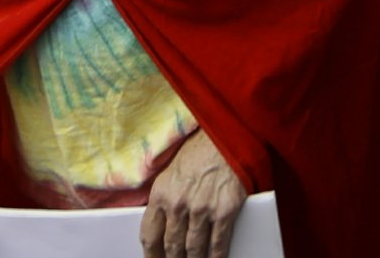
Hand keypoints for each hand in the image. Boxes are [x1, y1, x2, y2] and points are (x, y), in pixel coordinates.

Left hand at [141, 130, 244, 257]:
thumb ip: (165, 199)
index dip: (152, 256)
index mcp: (161, 194)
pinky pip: (218, 244)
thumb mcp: (172, 172)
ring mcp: (202, 209)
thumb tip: (163, 227)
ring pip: (194, 249)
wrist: (229, 134)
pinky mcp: (225, 211)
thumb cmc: (201, 150)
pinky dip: (217, 257)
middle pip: (171, 247)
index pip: (149, 236)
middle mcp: (179, 204)